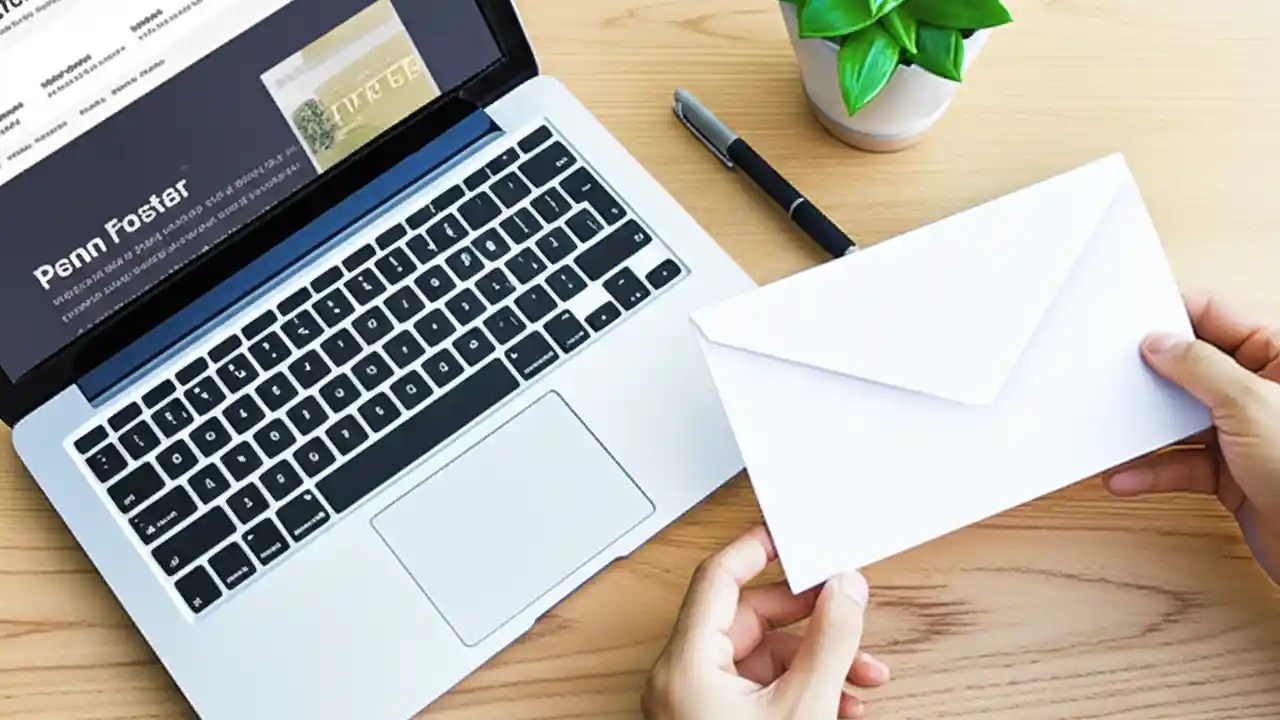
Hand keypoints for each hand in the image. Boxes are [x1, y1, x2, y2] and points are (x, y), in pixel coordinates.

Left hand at [642, 527, 889, 719]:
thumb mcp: (803, 709)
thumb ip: (829, 641)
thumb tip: (846, 588)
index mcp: (686, 663)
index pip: (718, 577)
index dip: (757, 547)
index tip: (790, 532)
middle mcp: (682, 679)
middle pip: (750, 619)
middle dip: (811, 621)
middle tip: (853, 615)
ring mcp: (695, 705)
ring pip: (762, 659)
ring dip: (818, 662)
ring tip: (866, 679)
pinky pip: (758, 690)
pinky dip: (801, 691)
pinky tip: (844, 707)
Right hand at [1105, 293, 1279, 582]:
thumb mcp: (1248, 404)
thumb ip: (1198, 367)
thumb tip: (1159, 342)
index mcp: (1278, 355)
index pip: (1217, 314)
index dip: (1173, 314)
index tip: (1131, 321)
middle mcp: (1261, 390)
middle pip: (1193, 367)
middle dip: (1151, 375)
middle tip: (1115, 375)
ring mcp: (1246, 432)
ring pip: (1182, 418)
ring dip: (1144, 431)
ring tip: (1112, 431)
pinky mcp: (1232, 472)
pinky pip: (1182, 463)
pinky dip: (1153, 471)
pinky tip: (1128, 477)